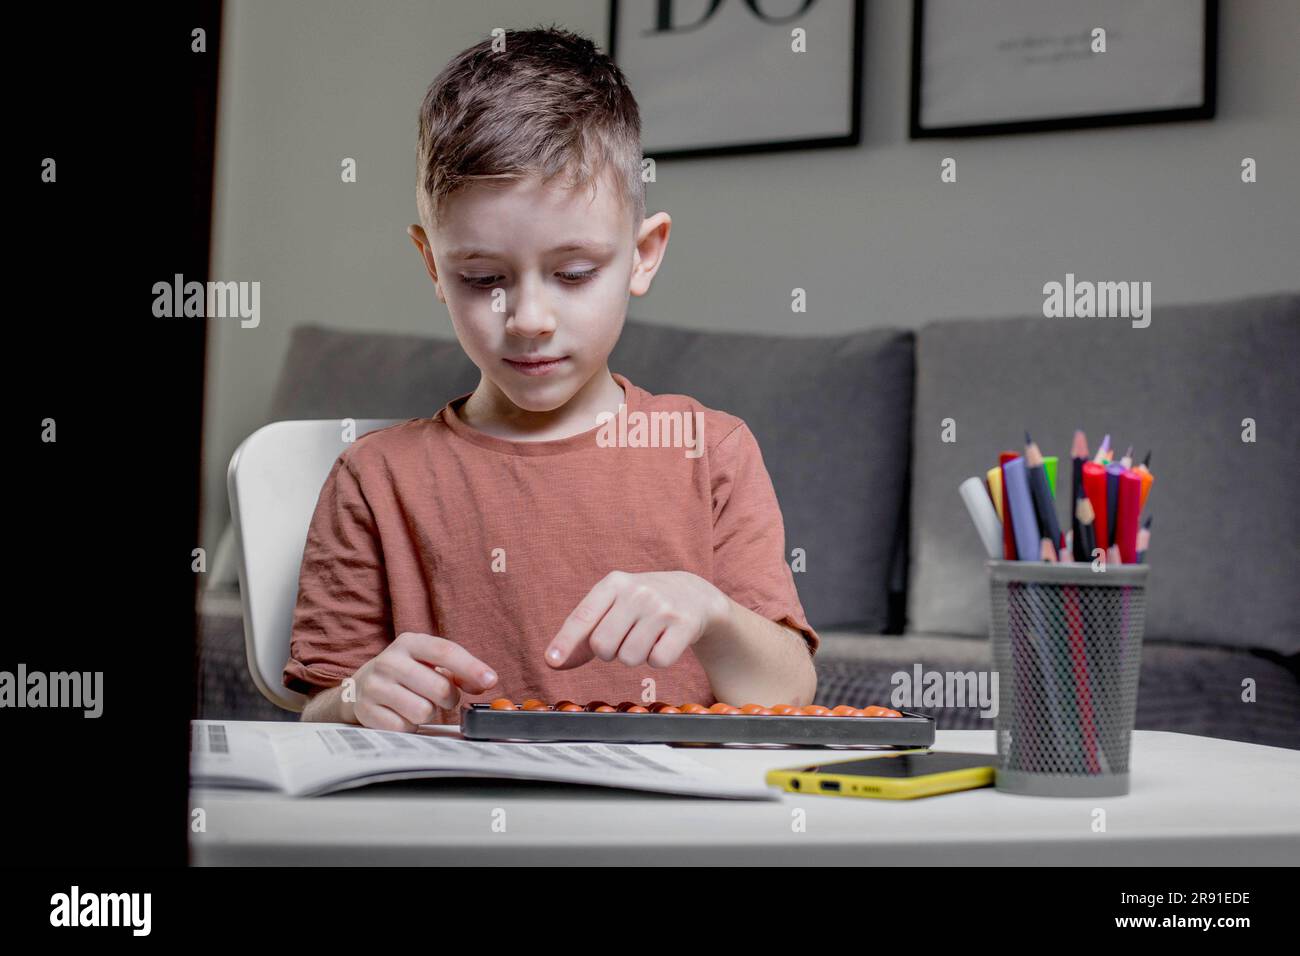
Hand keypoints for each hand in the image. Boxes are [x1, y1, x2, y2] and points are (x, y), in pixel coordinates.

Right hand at [347, 632, 498, 731]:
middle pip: (440, 688)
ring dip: (428, 713)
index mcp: (409, 642)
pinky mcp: (367, 712)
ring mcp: (375, 686)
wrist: (361, 687)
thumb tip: (484, 682)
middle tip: (441, 697)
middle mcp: (389, 661)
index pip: (446, 651)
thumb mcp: (429, 662)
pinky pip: (405, 728)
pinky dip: (410, 726)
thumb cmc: (407, 673)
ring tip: (417, 704)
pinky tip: (401, 714)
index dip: (471, 667)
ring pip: (424, 711)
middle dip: (449, 698)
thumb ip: (459, 669)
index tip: (491, 681)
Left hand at [545, 571, 728, 669]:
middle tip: (624, 638)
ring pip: (629, 658)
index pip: (583, 616)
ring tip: (647, 637)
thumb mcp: (612, 607)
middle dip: (609, 652)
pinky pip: (658, 661)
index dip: (565, 642)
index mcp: (613, 584)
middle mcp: (637, 592)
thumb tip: (553, 662)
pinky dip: (658, 659)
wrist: (693, 594)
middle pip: (602, 646)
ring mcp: (662, 608)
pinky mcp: (684, 625)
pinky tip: (665, 641)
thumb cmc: (641, 605)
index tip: (551, 661)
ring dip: (635, 656)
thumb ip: (582, 635)